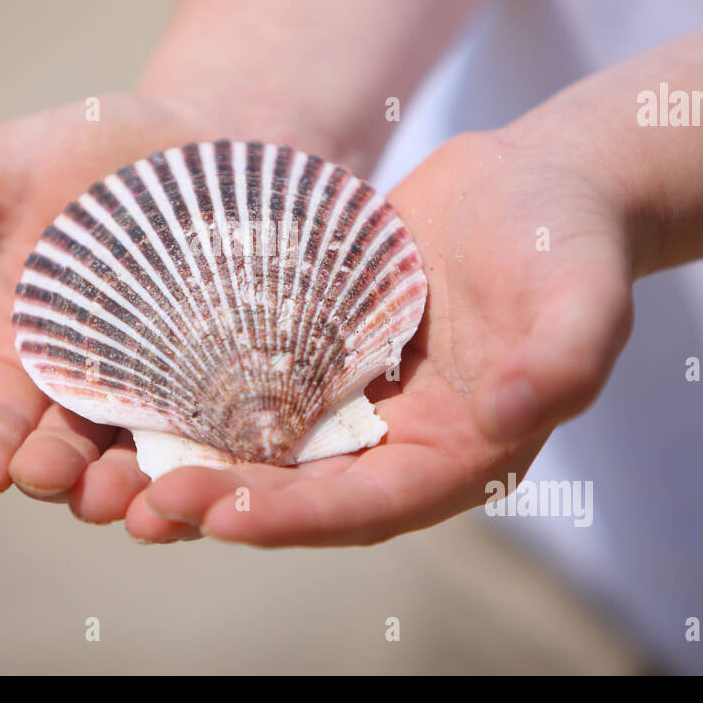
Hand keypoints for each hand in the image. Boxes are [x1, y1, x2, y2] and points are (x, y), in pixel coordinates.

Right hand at [0, 95, 228, 517]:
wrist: (223, 143)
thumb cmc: (106, 154)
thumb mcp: (1, 167)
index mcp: (28, 352)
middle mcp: (90, 390)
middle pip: (62, 457)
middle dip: (53, 474)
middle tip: (50, 473)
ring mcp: (163, 401)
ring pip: (136, 472)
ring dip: (125, 494)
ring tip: (126, 496)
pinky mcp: (234, 401)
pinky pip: (216, 455)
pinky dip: (206, 480)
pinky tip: (207, 486)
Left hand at [135, 122, 638, 544]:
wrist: (539, 185)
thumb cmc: (571, 243)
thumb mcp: (584, 297)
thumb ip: (560, 360)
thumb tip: (506, 416)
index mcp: (458, 455)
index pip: (368, 506)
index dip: (297, 517)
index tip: (224, 515)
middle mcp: (398, 440)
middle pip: (302, 490)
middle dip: (225, 501)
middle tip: (144, 501)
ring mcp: (357, 398)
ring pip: (268, 444)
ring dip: (199, 457)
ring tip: (119, 465)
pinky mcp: (324, 349)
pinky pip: (259, 379)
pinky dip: (205, 390)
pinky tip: (140, 383)